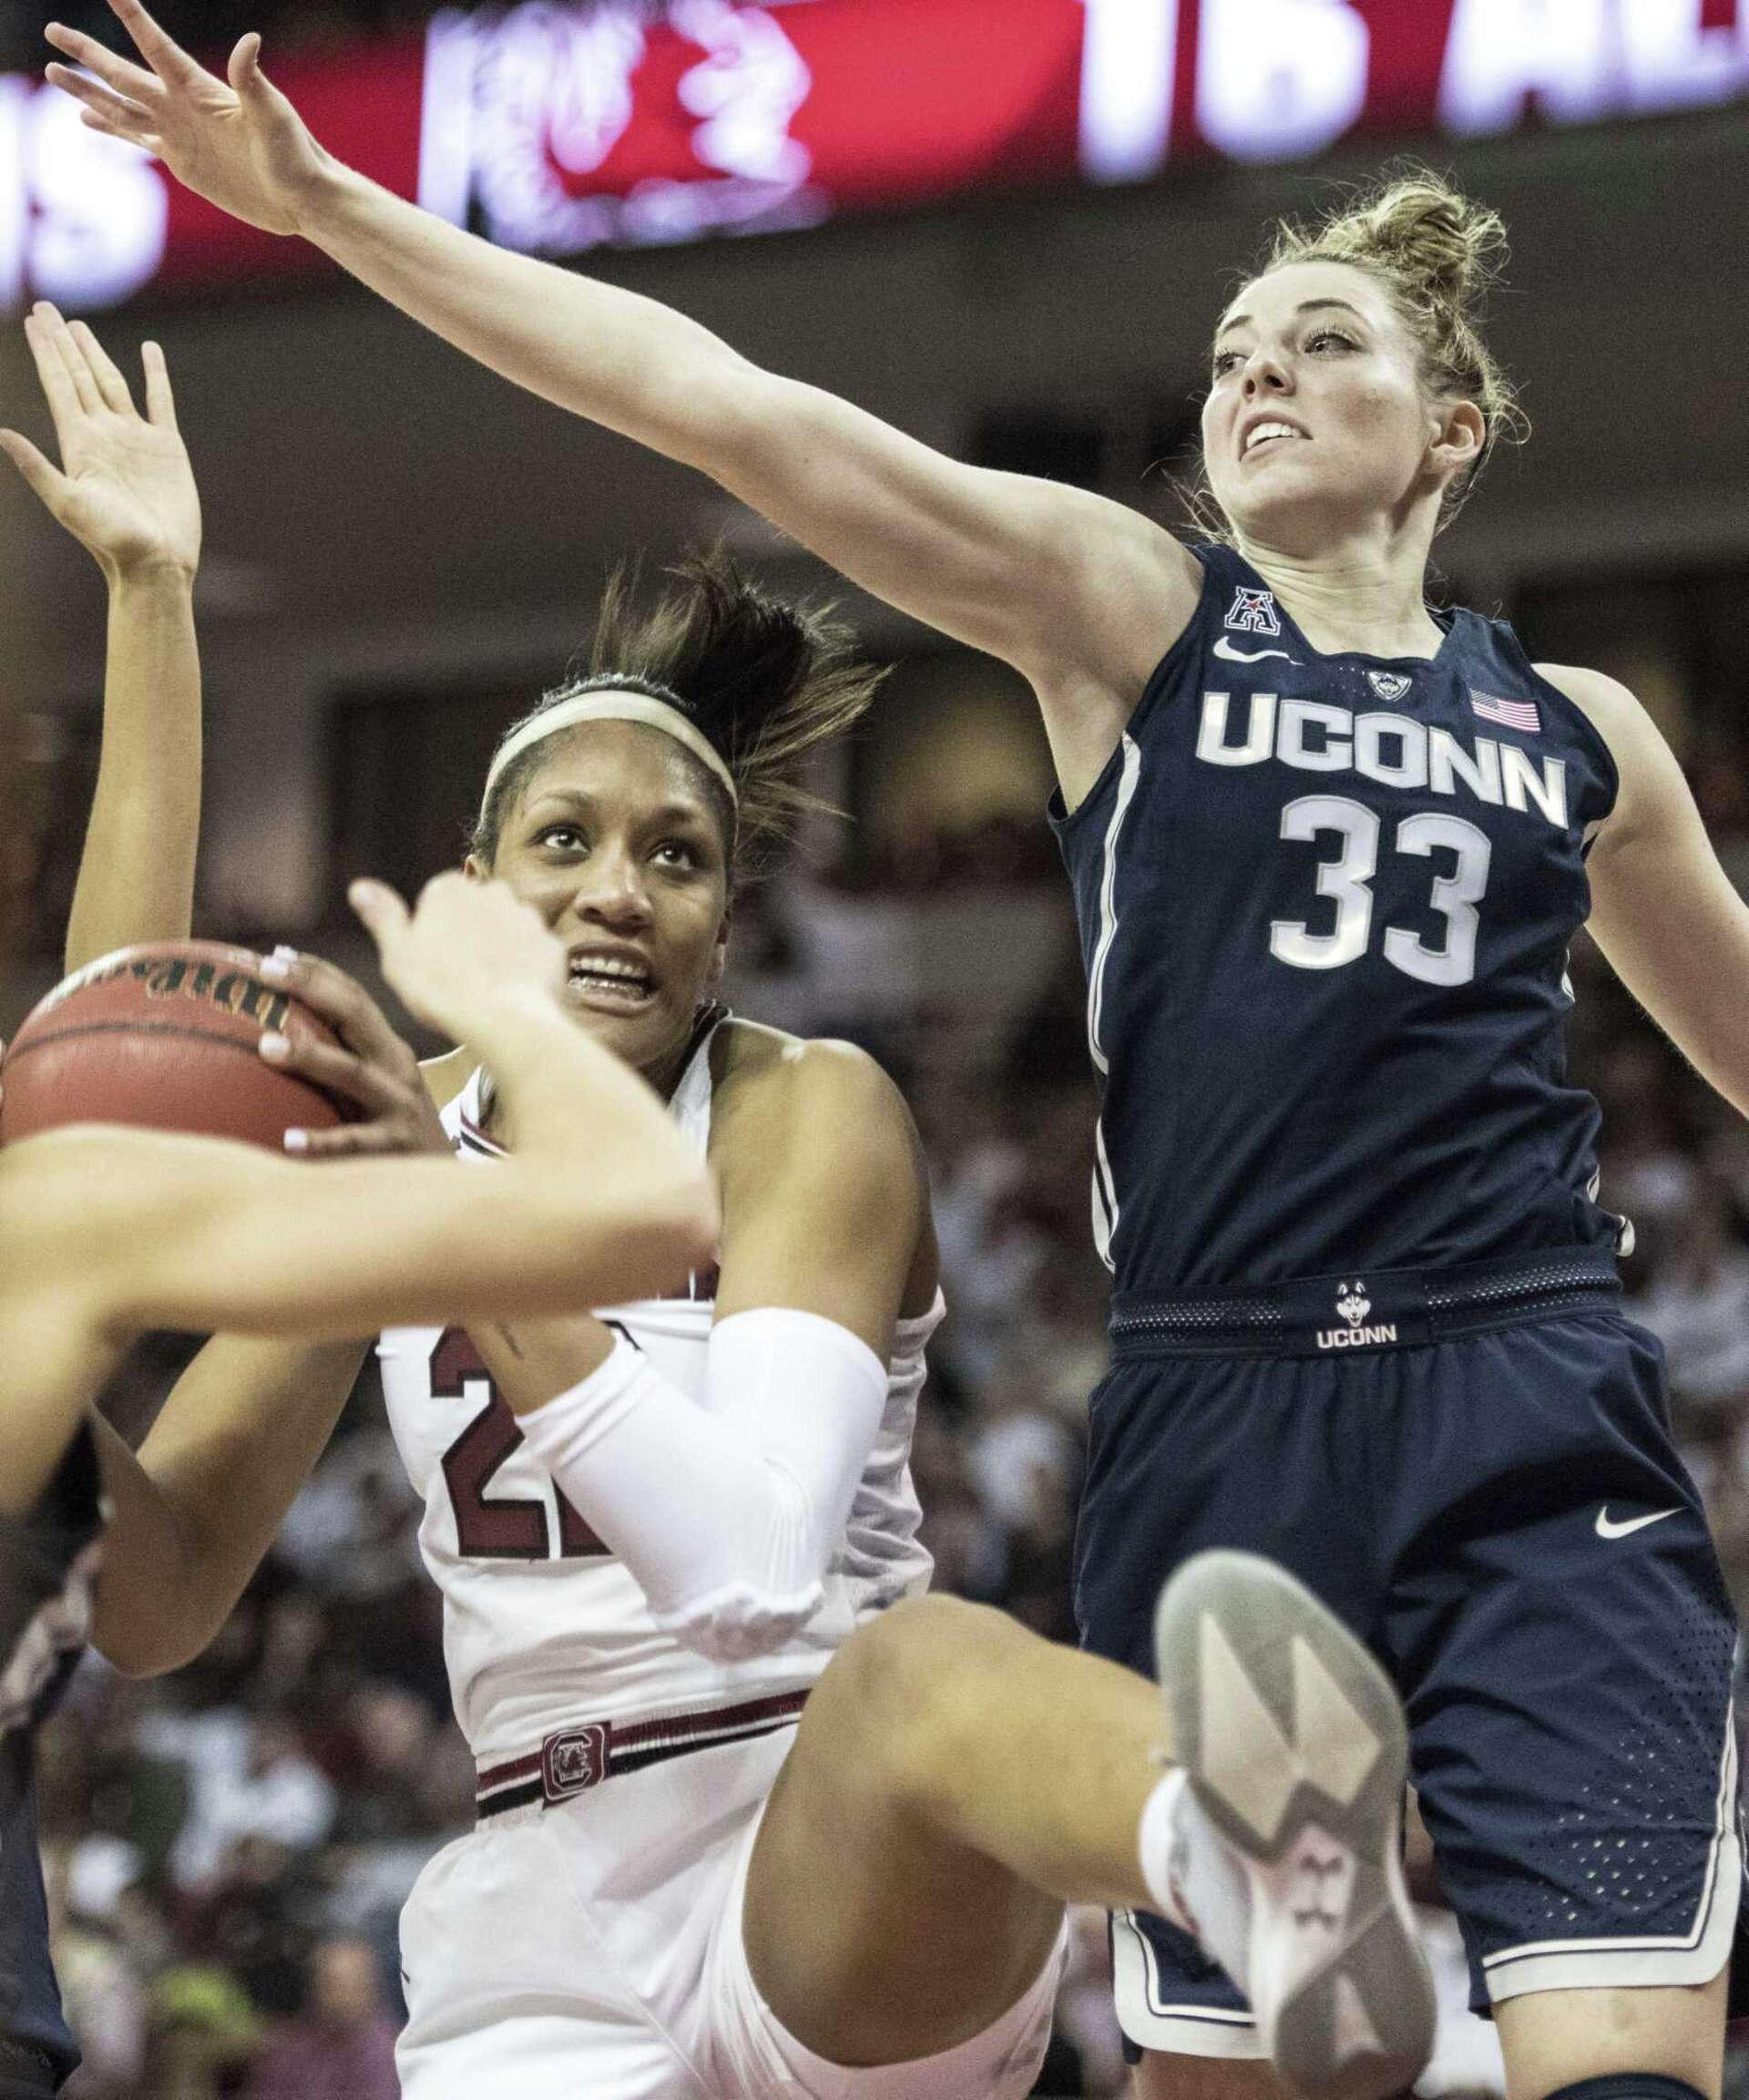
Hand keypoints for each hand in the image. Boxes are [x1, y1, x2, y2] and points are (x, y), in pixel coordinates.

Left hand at [1, 305, 198, 583]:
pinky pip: (160, 401)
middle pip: (77, 376)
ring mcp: (135, 438)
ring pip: (111, 383)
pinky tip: (150, 353)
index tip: (34, 320)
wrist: (156, 564)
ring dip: (94, 354)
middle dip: (62, 343)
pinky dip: (155, 375)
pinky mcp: (167, 448)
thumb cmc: (111, 541)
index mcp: (78, 442)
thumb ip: (36, 468)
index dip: (45, 351)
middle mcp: (103, 433)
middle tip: (47, 309)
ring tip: (78, 326)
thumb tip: (2, 433)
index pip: (57, 384)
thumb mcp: (68, 504)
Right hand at [46, 1, 330, 237]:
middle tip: (52, 31)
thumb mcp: (274, 115)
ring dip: (87, 89)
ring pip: (120, 104)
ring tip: (52, 72)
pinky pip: (136, 138)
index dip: (132, 17)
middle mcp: (182, 104)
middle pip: (123, 72)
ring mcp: (179, 132)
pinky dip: (110, 126)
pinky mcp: (181, 160)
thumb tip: (249, 40)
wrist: (302, 198)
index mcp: (201, 88)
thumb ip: (253, 79)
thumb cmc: (296, 154)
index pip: (156, 45)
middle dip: (87, 52)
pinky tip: (87, 117)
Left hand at [255, 942, 451, 1159]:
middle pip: (354, 1016)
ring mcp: (399, 1105)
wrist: (447, 1181)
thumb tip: (268, 1040)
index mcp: (389, 1049)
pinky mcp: (395, 1147)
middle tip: (263, 971)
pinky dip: (322, 1141)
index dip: (317, 972)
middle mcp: (397, 1068)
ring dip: (311, 1056)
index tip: (273, 954)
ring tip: (266, 1047)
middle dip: (310, 987)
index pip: (354, 998)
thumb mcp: (378, 1087)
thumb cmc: (396, 1129)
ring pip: (353, 1073)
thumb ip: (338, 1062)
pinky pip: (355, 1142)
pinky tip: (288, 1140)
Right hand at [350, 873, 567, 1048]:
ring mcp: (526, 917)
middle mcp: (492, 892)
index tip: (432, 961)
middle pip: (476, 910)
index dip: (433, 932)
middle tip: (458, 975)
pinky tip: (513, 992)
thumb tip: (359, 887)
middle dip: (470, 934)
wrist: (503, 1019)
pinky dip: (525, 968)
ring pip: (507, 929)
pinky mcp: (551, 943)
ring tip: (486, 987)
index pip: (438, 899)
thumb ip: (383, 917)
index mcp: (449, 889)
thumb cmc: (441, 990)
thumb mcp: (397, 955)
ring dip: (499, 949)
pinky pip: (534, 952)